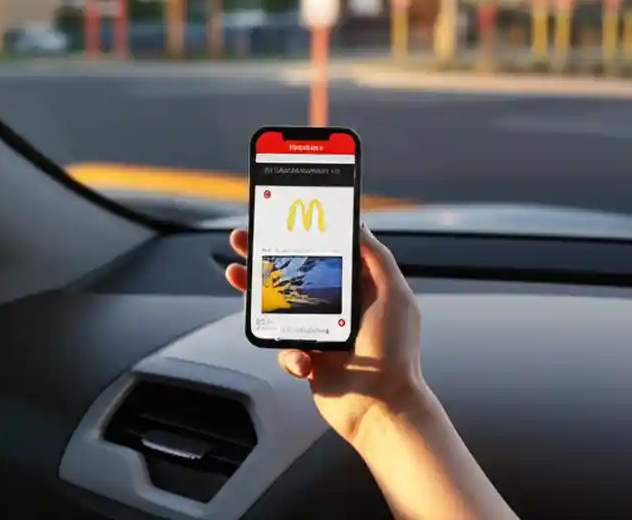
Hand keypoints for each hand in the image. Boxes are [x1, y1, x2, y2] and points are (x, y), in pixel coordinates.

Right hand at [224, 224, 425, 445]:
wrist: (381, 408)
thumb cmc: (394, 352)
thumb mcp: (393, 295)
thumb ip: (376, 258)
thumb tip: (359, 224)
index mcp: (360, 289)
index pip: (325, 255)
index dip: (301, 238)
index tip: (279, 223)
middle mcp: (339, 309)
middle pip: (295, 276)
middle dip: (266, 258)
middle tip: (242, 242)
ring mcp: (321, 334)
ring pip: (280, 308)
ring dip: (256, 294)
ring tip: (236, 277)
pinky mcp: (309, 359)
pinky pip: (284, 348)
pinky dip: (289, 354)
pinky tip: (303, 362)